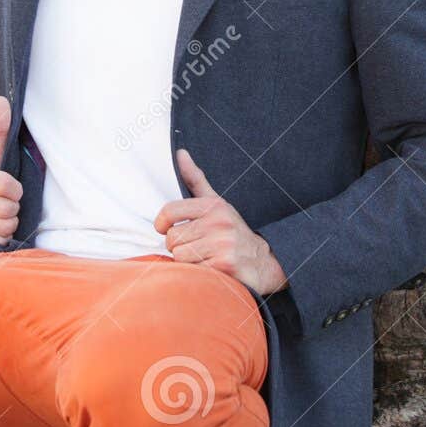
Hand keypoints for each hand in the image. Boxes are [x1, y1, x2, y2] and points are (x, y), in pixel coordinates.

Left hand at [154, 147, 287, 297]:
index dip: (161, 222)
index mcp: (213, 206)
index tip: (163, 228)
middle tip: (194, 247)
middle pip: (172, 238)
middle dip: (178, 246)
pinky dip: (197, 273)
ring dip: (187, 261)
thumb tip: (180, 153)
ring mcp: (222, 245)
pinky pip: (192, 271)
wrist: (264, 262)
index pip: (170, 210)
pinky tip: (211, 268)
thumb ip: (195, 179)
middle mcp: (218, 223)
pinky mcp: (224, 266)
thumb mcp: (217, 202)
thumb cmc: (234, 231)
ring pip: (180, 256)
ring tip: (204, 257)